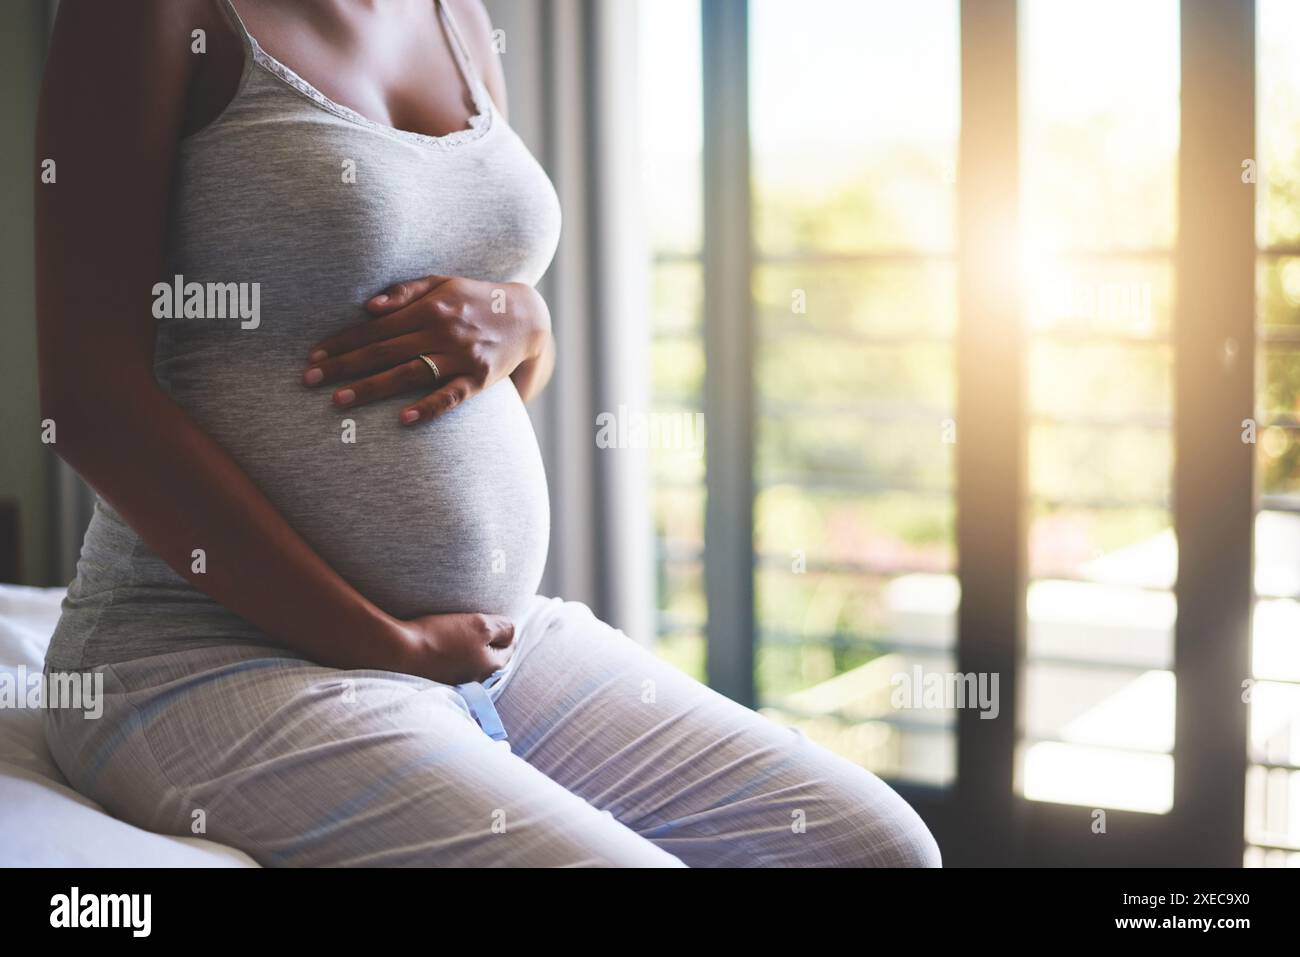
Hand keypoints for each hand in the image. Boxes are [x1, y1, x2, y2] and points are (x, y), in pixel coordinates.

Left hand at [301, 275, 548, 424]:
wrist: (528, 317)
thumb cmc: (476, 299)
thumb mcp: (443, 283)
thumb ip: (405, 292)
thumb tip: (368, 307)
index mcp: (430, 306)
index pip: (375, 327)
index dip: (342, 342)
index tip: (314, 357)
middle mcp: (443, 330)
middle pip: (384, 351)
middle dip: (344, 366)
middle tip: (309, 381)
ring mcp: (461, 356)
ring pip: (408, 374)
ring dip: (371, 388)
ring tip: (338, 401)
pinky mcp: (480, 379)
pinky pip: (450, 397)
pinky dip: (427, 408)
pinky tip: (402, 420)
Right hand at [393, 612, 515, 684]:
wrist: (400, 652)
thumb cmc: (442, 636)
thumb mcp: (480, 625)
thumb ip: (503, 627)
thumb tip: (513, 631)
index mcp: (489, 667)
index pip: (509, 649)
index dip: (507, 632)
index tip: (500, 620)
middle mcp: (475, 679)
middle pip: (490, 658)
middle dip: (491, 642)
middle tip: (484, 625)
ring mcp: (455, 680)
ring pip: (471, 661)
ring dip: (471, 648)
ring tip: (463, 632)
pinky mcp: (436, 678)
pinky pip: (452, 664)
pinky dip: (453, 654)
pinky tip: (444, 643)